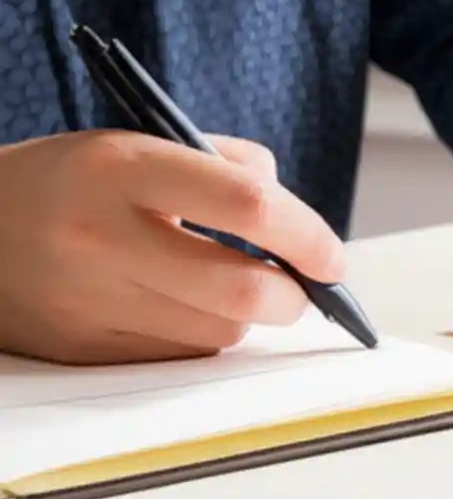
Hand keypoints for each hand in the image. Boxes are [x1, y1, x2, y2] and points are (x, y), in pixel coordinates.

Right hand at [0, 131, 343, 364]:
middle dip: (293, 297)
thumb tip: (297, 220)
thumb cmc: (73, 182)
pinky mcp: (84, 349)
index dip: (307, 236)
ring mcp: (90, 299)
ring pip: (219, 334)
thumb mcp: (138, 142)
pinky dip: (201, 336)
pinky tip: (180, 307)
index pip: (248, 206)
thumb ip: (226, 166)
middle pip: (243, 292)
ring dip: (245, 318)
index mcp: (123, 168)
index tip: (332, 256)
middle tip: (301, 287)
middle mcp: (103, 236)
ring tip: (225, 287)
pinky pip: (180, 357)